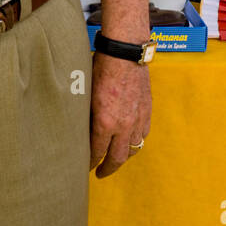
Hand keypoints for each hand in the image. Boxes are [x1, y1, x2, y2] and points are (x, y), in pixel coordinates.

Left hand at [89, 52, 150, 177]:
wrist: (125, 52)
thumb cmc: (100, 67)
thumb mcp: (85, 93)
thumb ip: (85, 114)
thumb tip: (78, 128)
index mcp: (104, 122)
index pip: (96, 152)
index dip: (90, 162)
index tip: (86, 167)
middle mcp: (123, 125)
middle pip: (116, 158)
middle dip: (107, 168)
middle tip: (100, 173)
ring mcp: (137, 119)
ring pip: (132, 148)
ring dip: (123, 157)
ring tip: (115, 160)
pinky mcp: (147, 111)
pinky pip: (143, 135)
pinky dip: (136, 142)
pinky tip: (130, 141)